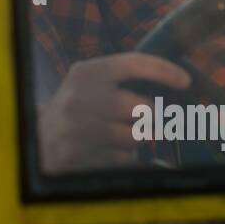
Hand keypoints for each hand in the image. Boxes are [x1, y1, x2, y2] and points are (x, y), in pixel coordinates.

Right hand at [38, 53, 191, 173]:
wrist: (40, 140)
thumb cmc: (76, 107)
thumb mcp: (90, 83)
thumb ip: (123, 80)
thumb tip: (173, 84)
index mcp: (87, 72)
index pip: (134, 64)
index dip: (164, 71)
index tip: (184, 81)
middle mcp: (83, 97)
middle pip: (142, 108)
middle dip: (151, 116)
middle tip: (145, 117)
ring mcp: (82, 128)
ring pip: (137, 136)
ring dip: (139, 137)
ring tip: (122, 133)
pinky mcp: (84, 155)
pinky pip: (126, 159)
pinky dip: (127, 157)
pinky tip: (111, 150)